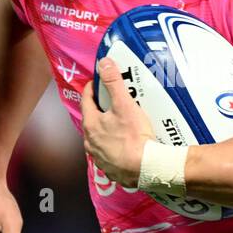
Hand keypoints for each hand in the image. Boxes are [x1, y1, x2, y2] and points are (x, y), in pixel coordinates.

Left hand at [80, 57, 153, 188]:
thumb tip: (103, 62)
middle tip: (111, 102)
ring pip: (98, 138)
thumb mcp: (125, 104)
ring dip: (105, 130)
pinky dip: (113, 147)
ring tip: (118, 124)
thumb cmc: (134, 136)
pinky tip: (123, 145)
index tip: (98, 82)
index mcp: (91, 124)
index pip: (86, 100)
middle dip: (100, 110)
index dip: (92, 88)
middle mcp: (90, 142)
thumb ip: (114, 83)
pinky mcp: (109, 169)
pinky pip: (108, 153)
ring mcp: (98, 157)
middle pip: (92, 120)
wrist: (146, 167)